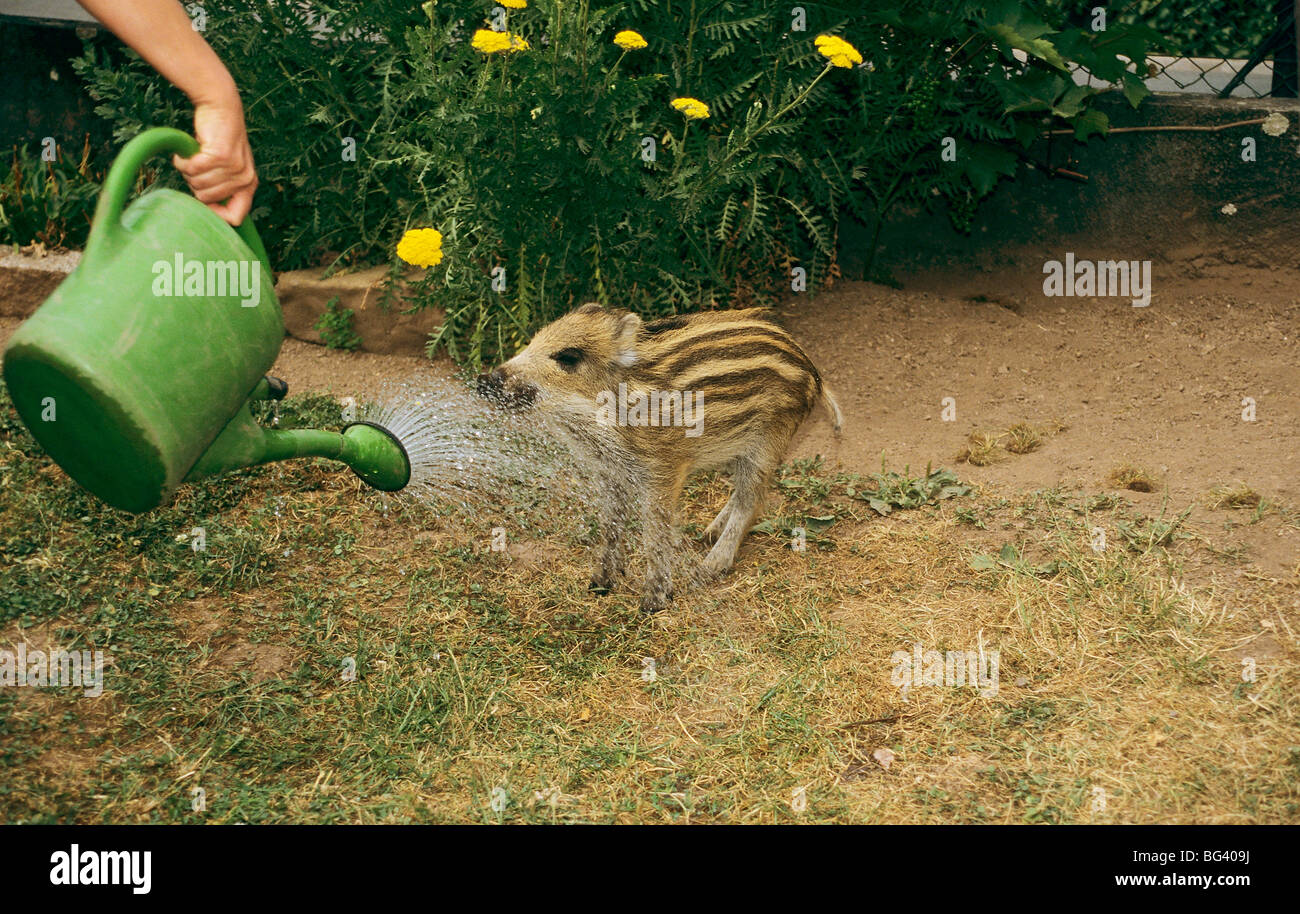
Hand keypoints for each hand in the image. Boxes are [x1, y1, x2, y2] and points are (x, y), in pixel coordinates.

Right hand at [172, 93, 257, 225]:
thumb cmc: (219, 138)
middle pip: (206, 199)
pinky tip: (187, 151)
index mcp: (249, 185)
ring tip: (196, 155)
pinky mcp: (220, 156)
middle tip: (200, 164)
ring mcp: (234, 168)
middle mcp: (245, 179)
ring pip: (197, 185)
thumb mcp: (228, 167)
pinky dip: (182, 161)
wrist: (221, 106)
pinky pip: (191, 169)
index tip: (202, 201)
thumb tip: (207, 214)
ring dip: (189, 170)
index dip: (215, 215)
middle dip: (196, 183)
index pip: (235, 217)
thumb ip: (223, 188)